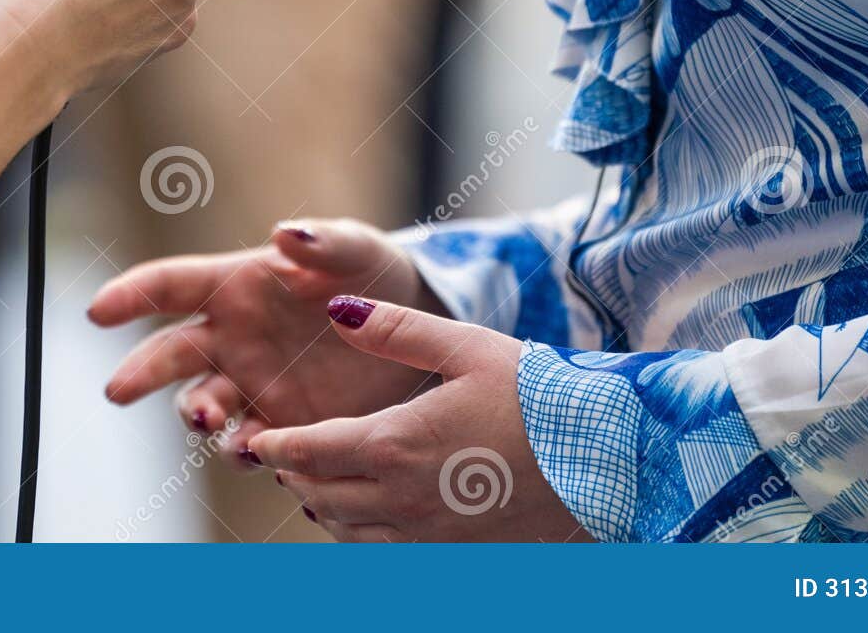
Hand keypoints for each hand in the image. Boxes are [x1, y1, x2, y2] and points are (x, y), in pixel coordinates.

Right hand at [90, 220, 447, 465]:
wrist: (410, 327)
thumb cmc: (371, 270)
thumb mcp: (357, 248)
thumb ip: (322, 242)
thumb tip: (283, 233)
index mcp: (234, 286)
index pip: (170, 286)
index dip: (130, 295)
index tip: (98, 310)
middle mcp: (230, 339)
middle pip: (169, 356)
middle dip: (141, 373)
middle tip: (119, 388)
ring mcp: (252, 385)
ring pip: (203, 406)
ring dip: (199, 417)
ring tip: (212, 423)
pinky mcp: (282, 424)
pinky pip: (253, 445)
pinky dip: (250, 451)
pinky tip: (261, 452)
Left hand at [252, 298, 590, 542]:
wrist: (608, 460)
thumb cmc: (539, 395)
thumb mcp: (465, 345)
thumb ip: (394, 329)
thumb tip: (336, 311)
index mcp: (397, 443)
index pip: (310, 452)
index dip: (278, 445)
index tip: (260, 437)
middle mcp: (403, 499)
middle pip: (321, 496)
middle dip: (296, 474)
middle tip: (284, 454)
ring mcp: (430, 535)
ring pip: (349, 533)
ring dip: (325, 507)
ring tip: (319, 483)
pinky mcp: (456, 555)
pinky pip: (387, 554)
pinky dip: (363, 534)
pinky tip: (370, 514)